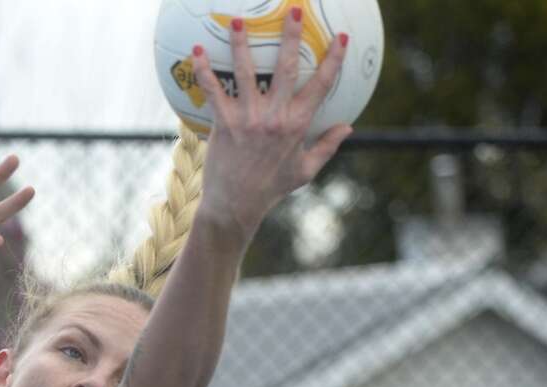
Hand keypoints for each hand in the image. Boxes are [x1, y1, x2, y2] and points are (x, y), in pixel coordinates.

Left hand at [192, 6, 351, 241]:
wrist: (235, 207)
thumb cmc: (270, 189)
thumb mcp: (305, 171)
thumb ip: (327, 146)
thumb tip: (348, 127)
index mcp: (298, 124)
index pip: (322, 85)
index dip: (334, 59)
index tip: (342, 37)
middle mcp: (275, 117)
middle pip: (286, 67)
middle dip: (291, 35)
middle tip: (294, 8)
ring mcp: (248, 119)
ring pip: (246, 72)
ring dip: (241, 43)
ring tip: (237, 19)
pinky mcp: (224, 124)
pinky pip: (213, 91)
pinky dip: (204, 70)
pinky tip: (197, 50)